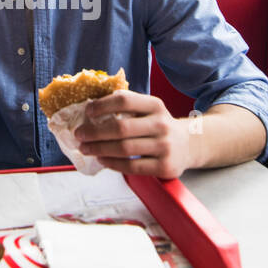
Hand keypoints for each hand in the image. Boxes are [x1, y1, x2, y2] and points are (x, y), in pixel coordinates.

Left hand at [73, 90, 192, 178]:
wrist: (189, 146)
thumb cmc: (159, 126)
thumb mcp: (150, 110)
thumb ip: (128, 107)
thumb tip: (92, 109)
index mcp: (155, 105)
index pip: (124, 100)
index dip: (102, 105)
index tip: (87, 111)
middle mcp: (161, 124)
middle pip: (121, 128)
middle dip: (94, 132)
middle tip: (79, 135)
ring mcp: (164, 146)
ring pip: (124, 149)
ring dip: (99, 149)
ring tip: (85, 149)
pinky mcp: (164, 166)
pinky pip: (132, 167)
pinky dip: (113, 164)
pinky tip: (102, 160)